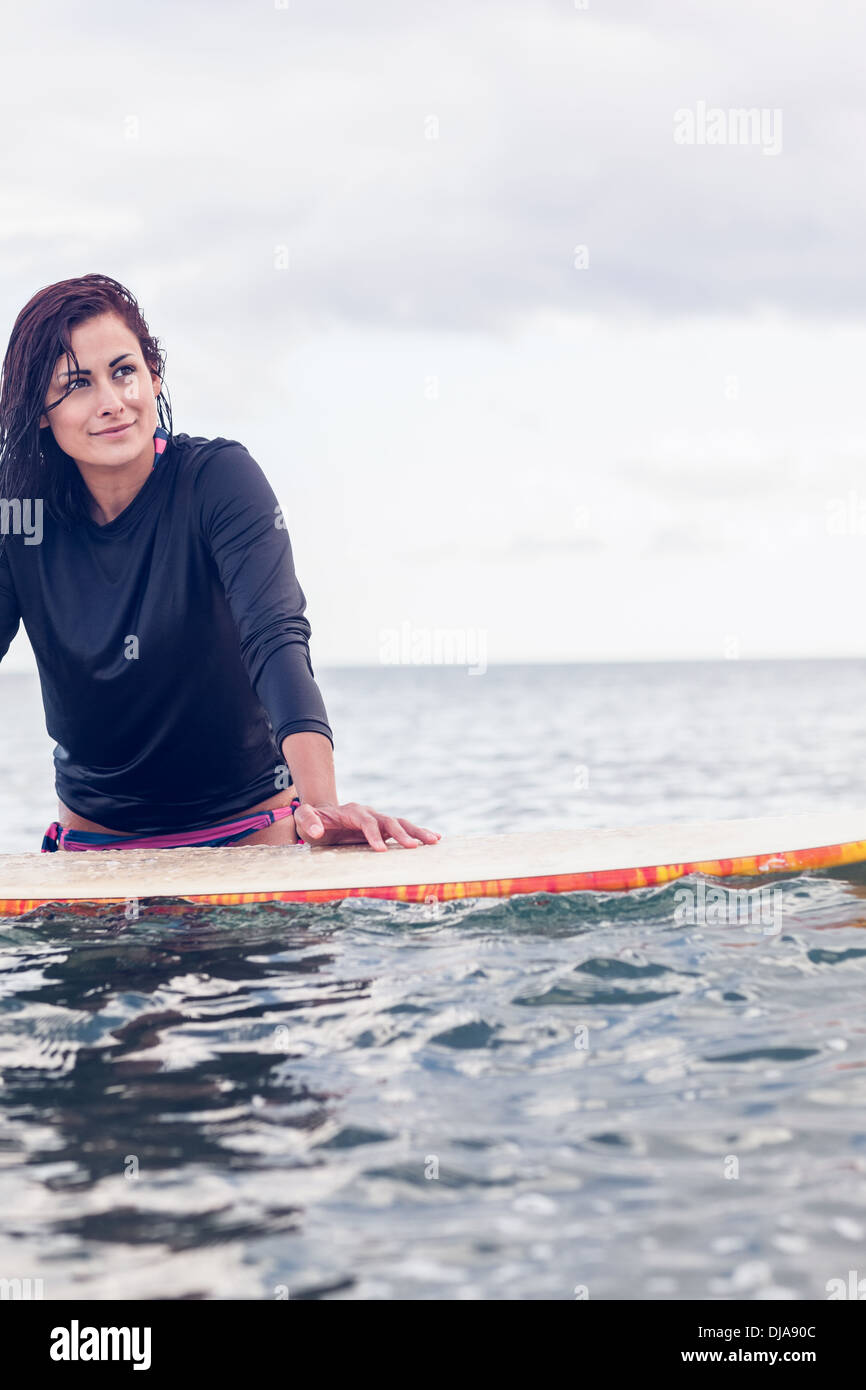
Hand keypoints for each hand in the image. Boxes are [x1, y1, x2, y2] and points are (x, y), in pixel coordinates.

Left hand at [291, 800, 440, 851]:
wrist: (320, 816)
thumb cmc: (311, 820)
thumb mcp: (302, 819)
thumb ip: (307, 821)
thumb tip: (317, 832)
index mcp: (351, 811)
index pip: (366, 821)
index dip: (373, 834)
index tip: (380, 849)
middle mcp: (368, 813)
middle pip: (389, 820)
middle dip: (402, 833)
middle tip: (414, 846)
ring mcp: (377, 820)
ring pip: (400, 823)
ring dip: (416, 831)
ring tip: (434, 840)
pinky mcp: (383, 829)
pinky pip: (402, 829)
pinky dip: (417, 832)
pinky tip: (434, 838)